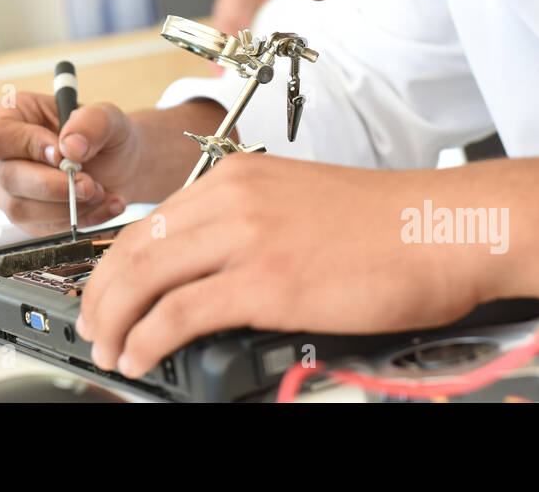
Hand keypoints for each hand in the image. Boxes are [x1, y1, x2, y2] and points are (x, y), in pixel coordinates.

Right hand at [0, 90, 138, 234]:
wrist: (120, 163)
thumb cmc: (103, 134)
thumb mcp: (106, 116)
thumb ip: (90, 123)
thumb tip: (70, 148)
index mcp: (12, 118)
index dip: (28, 147)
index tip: (62, 154)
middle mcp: (5, 157)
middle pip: (9, 177)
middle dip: (54, 186)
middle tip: (89, 184)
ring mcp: (12, 190)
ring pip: (23, 209)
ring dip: (68, 207)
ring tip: (100, 192)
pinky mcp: (29, 219)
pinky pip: (45, 228)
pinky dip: (82, 220)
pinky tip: (106, 205)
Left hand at [75, 152, 487, 377]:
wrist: (446, 227)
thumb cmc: (392, 224)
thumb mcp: (303, 204)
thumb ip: (251, 227)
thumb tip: (214, 273)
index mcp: (239, 180)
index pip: (151, 223)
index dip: (116, 265)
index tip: (105, 292)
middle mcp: (233, 200)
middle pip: (136, 249)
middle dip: (103, 295)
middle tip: (92, 327)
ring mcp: (247, 238)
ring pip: (147, 279)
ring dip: (116, 322)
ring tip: (108, 351)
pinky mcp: (266, 281)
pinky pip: (180, 313)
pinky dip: (148, 339)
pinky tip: (140, 358)